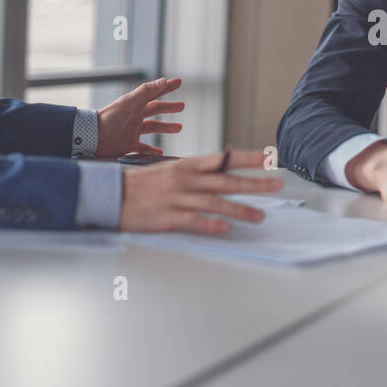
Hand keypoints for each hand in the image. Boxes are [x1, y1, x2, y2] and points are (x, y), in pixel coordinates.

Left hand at [96, 77, 184, 156]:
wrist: (93, 137)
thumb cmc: (108, 118)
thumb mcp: (129, 102)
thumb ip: (146, 91)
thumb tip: (164, 81)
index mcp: (135, 105)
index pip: (154, 93)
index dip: (166, 87)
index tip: (178, 82)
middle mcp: (135, 116)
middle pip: (155, 109)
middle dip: (168, 107)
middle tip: (182, 106)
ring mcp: (132, 130)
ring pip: (153, 127)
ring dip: (165, 127)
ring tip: (179, 127)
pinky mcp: (129, 145)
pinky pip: (143, 148)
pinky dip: (152, 150)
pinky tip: (160, 152)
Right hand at [118, 150, 283, 232]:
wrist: (110, 193)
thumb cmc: (142, 184)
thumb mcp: (171, 171)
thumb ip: (195, 173)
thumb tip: (221, 174)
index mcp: (188, 165)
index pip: (224, 159)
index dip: (248, 158)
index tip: (270, 158)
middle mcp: (186, 180)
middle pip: (226, 181)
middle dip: (254, 184)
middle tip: (277, 186)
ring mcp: (177, 198)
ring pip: (215, 203)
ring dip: (240, 210)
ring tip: (259, 217)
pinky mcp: (167, 217)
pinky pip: (194, 221)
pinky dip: (211, 225)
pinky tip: (226, 229)